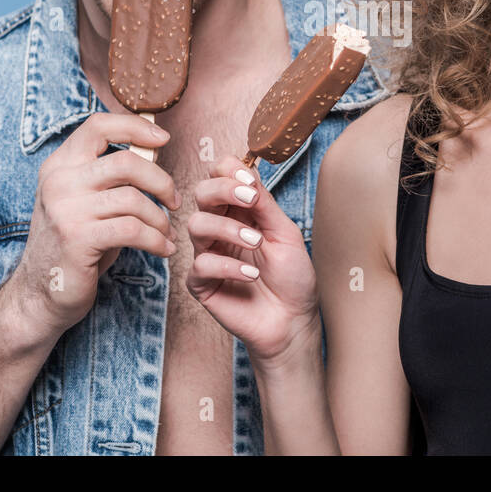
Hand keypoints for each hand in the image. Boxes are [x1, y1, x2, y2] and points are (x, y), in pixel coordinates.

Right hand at [10, 112, 179, 340]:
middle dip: (161, 182)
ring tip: (166, 233)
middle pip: (126, 162)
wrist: (40, 294)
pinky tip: (163, 249)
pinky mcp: (77, 238)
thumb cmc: (75, 246)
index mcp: (59, 166)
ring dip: (160, 219)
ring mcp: (65, 209)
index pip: (97, 125)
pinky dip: (157, 240)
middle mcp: (59, 182)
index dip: (134, 126)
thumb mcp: (87, 203)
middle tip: (174, 202)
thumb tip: (154, 149)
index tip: (164, 139)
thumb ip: (112, 178)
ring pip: (134, 199)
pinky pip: (133, 230)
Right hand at [186, 155, 319, 366]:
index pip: (219, 176)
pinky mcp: (201, 283)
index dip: (228, 171)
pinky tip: (251, 274)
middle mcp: (220, 227)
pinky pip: (201, 264)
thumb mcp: (286, 233)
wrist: (294, 320)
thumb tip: (247, 174)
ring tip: (256, 243)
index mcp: (240, 210)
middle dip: (223, 190)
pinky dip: (229, 266)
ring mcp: (209, 254)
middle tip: (250, 200)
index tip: (249, 181)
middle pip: (201, 193)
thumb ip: (265, 205)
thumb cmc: (292, 276)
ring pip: (196, 225)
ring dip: (228, 229)